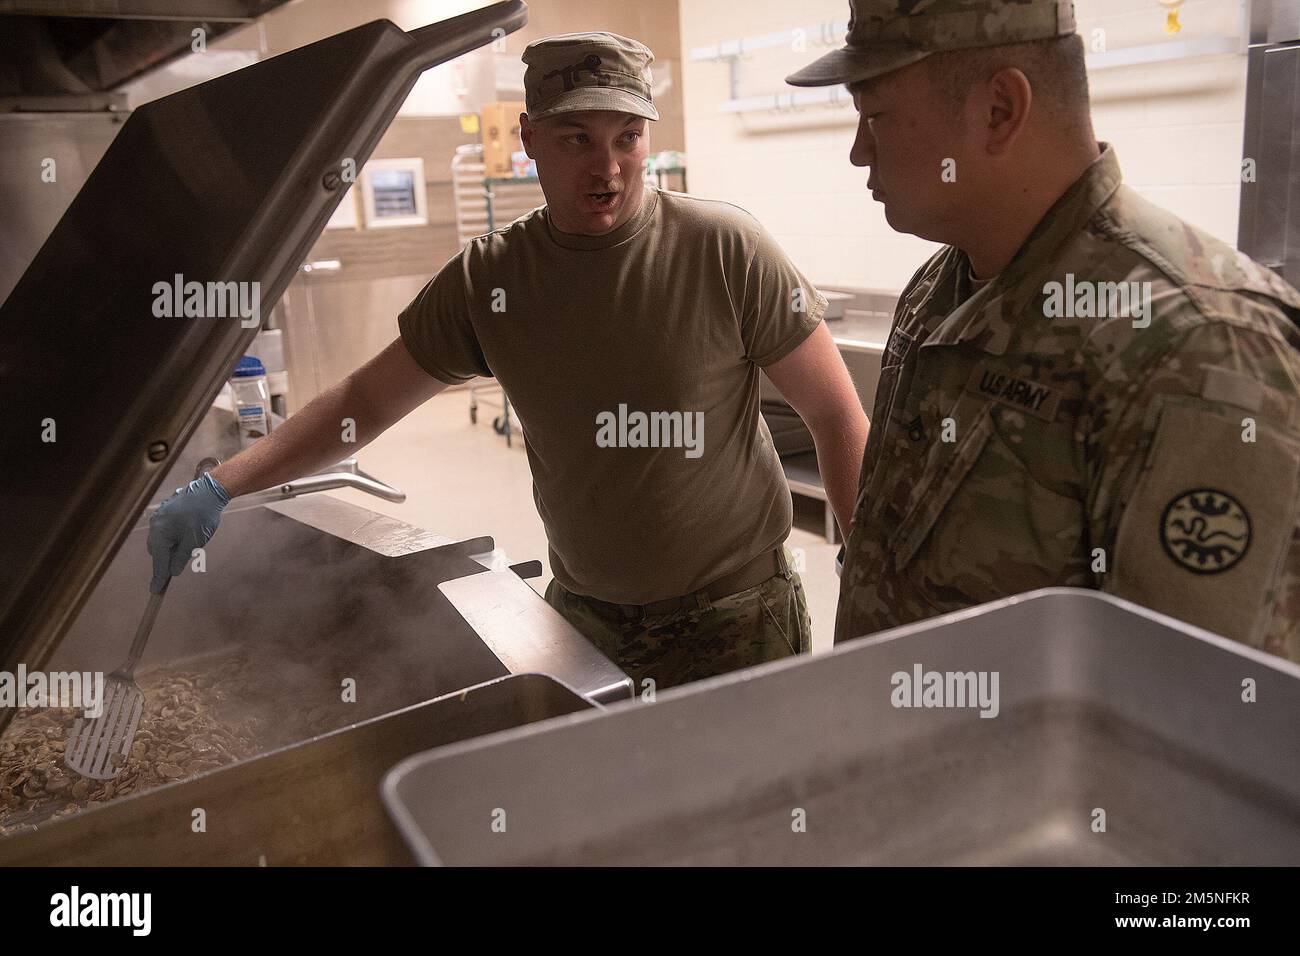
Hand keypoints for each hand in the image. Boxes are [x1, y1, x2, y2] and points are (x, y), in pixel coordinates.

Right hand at [147, 473, 230, 592]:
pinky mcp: (165, 512)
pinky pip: (165, 531)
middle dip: (167, 559)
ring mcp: (159, 517)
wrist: (209, 491)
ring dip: (171, 547)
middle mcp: (155, 525)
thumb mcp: (195, 541)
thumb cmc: (203, 516)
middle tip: (180, 564)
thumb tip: (172, 572)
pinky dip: (173, 537)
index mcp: (160, 533)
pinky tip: (187, 534)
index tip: (155, 591)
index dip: (159, 577)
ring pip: (161, 541)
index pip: (158, 561)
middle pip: (157, 551)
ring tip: (190, 544)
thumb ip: (181, 557)